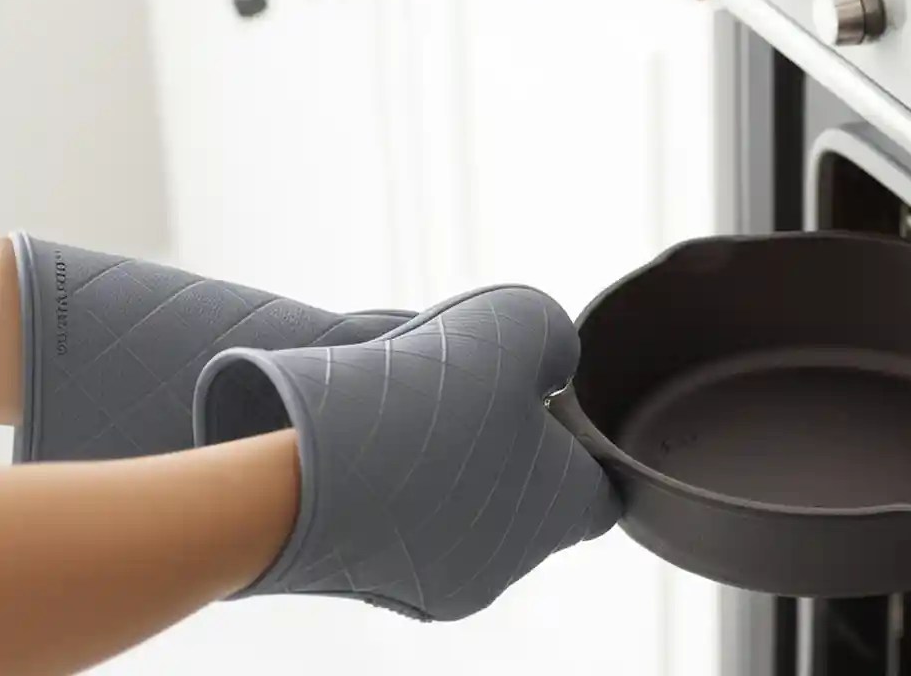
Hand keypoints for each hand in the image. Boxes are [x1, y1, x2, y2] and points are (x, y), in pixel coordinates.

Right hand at [196, 286, 620, 619]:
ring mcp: (449, 582)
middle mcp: (515, 559)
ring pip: (470, 519)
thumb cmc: (430, 395)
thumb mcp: (519, 322)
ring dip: (454, 475)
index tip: (547, 404)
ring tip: (414, 421)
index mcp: (564, 505)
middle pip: (532, 502)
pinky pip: (412, 536)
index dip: (581, 440)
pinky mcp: (387, 589)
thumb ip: (556, 338)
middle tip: (470, 399)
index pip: (603, 488)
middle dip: (510, 452)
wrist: (307, 468)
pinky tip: (376, 456)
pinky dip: (403, 501)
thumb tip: (555, 363)